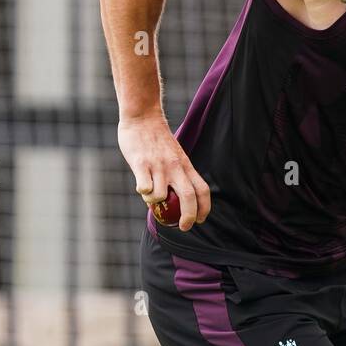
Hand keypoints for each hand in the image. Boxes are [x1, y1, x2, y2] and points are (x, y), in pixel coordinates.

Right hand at [117, 114, 210, 231]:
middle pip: (188, 197)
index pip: (202, 190)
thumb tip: (171, 201)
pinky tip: (140, 185)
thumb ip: (175, 175)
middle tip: (184, 227)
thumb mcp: (173, 156)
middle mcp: (175, 167)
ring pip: (160, 196)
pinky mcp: (141, 164)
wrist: (143, 117)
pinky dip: (142, 192)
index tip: (200, 220)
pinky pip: (143, 187)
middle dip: (189, 216)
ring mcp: (158, 165)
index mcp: (185, 166)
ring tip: (149, 195)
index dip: (204, 208)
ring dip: (154, 203)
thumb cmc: (157, 140)